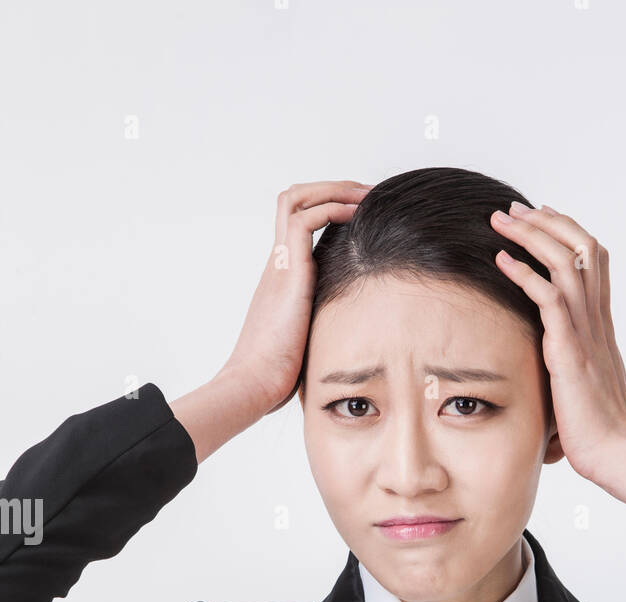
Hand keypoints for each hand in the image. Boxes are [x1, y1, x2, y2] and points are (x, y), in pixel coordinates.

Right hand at [221, 180, 372, 413]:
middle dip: (332, 189)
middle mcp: (278, 263)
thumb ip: (324, 327)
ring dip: (335, 190)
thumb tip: (353, 340)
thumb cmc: (278, 375)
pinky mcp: (287, 270)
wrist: (254, 384)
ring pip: (296, 199)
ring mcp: (280, 264)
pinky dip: (333, 208)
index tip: (363, 212)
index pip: (299, 224)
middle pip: (293, 201)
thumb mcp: (309, 341)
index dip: (329, 208)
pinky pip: (305, 219)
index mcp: (284, 278)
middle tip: (367, 194)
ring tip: (367, 195)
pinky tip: (359, 216)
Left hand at [490, 202, 625, 478]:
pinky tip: (503, 260)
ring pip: (565, 262)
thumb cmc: (597, 434)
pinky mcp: (571, 350)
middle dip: (546, 222)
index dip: (567, 233)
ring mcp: (586, 333)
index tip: (540, 218)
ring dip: (532, 235)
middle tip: (513, 209)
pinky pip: (550, 297)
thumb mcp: (580, 391)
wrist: (616, 455)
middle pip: (582, 248)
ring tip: (502, 221)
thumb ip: (567, 370)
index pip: (592, 262)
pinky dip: (525, 273)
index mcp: (600, 327)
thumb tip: (549, 376)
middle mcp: (597, 321)